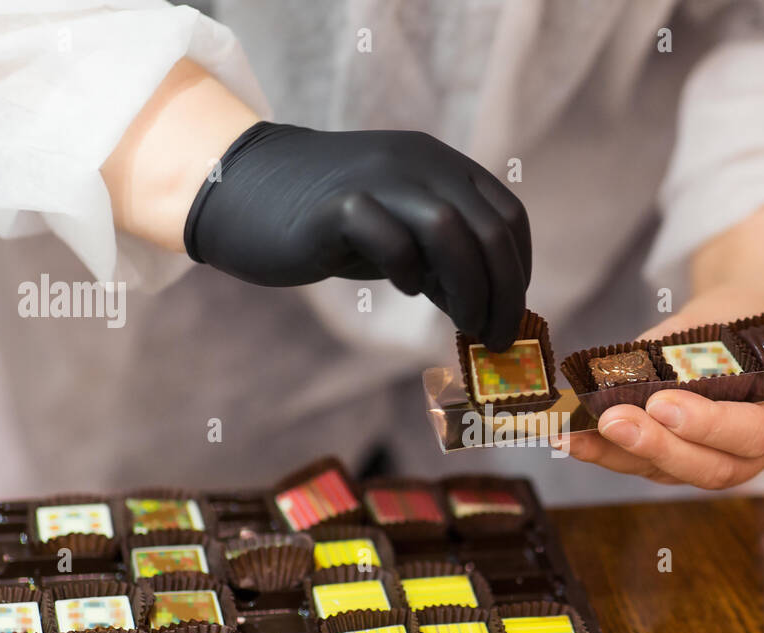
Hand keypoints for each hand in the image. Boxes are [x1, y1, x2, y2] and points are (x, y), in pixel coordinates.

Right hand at [183, 123, 531, 349]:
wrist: (245, 190)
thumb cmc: (332, 223)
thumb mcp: (402, 236)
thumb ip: (444, 263)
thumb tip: (489, 314)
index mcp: (441, 166)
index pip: (508, 216)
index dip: (518, 270)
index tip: (509, 313)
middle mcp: (419, 163)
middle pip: (489, 229)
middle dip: (503, 292)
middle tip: (494, 337)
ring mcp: (379, 178)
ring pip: (450, 230)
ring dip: (468, 288)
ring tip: (463, 325)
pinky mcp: (339, 204)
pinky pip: (392, 240)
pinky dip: (408, 271)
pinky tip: (403, 287)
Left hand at [556, 207, 763, 489]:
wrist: (739, 324)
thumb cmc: (736, 322)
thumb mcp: (720, 324)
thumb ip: (681, 351)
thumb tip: (625, 370)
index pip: (750, 433)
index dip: (706, 424)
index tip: (662, 403)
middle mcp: (753, 454)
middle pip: (708, 468)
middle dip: (656, 446)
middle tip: (613, 421)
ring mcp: (713, 463)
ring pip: (670, 473)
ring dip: (618, 455)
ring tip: (576, 436)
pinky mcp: (677, 465)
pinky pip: (644, 466)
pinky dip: (607, 452)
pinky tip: (572, 439)